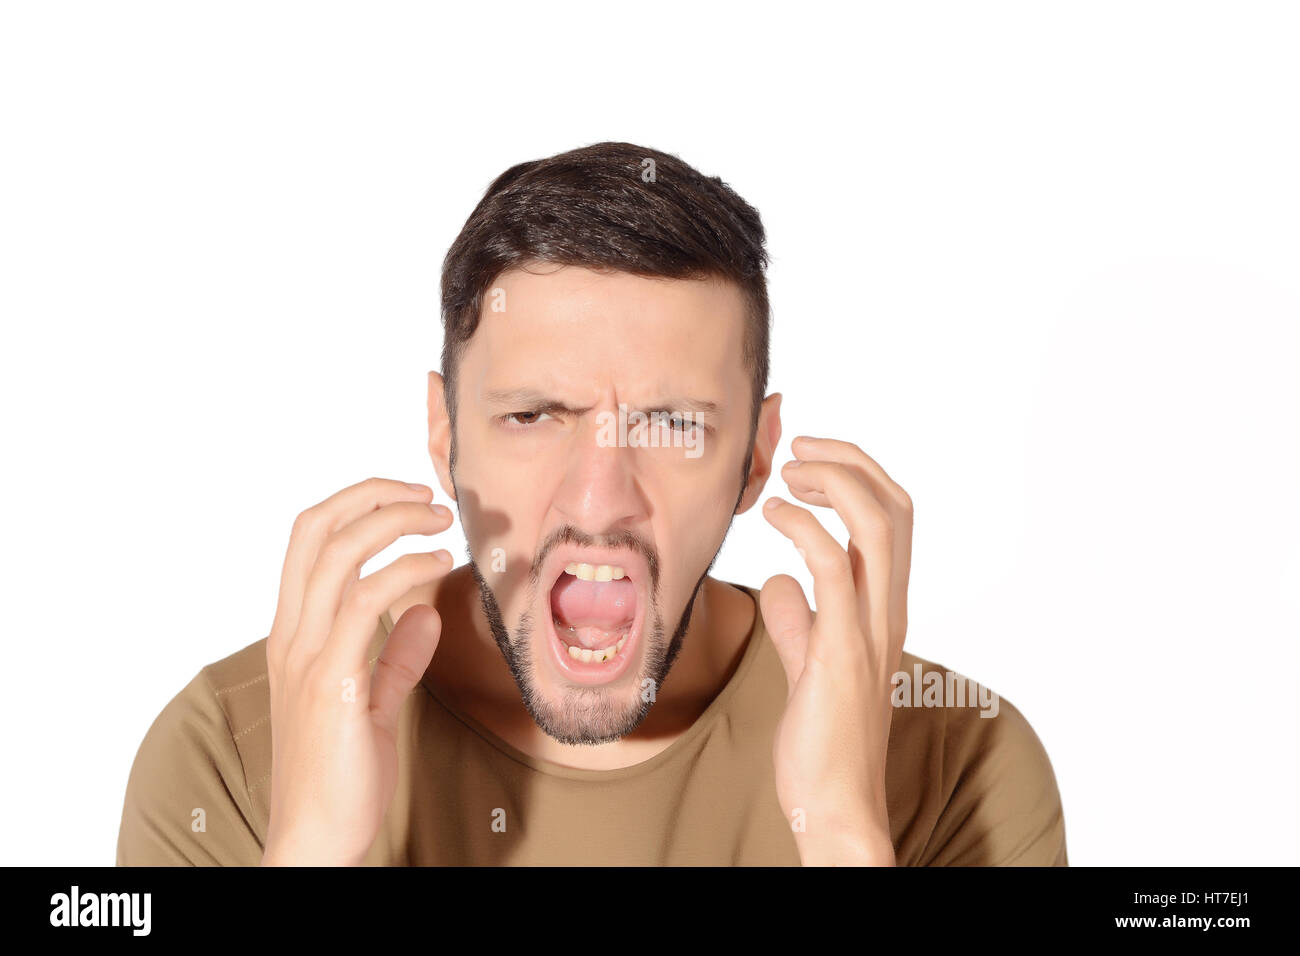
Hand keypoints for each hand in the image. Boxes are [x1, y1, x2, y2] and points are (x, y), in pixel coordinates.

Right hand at [260, 477, 454, 865]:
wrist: (316, 838)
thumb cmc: (341, 774)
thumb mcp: (371, 703)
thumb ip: (395, 658)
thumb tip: (424, 614)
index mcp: (294, 634)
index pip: (308, 540)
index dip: (355, 504)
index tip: (407, 497)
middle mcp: (291, 636)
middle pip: (316, 530)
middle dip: (374, 496)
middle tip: (429, 495)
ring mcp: (306, 657)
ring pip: (337, 556)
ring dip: (394, 523)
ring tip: (440, 522)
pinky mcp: (332, 684)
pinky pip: (362, 606)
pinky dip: (402, 573)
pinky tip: (438, 568)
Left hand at [760, 436, 913, 865]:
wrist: (836, 805)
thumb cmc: (824, 741)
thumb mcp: (808, 664)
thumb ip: (797, 621)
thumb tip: (777, 582)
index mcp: (884, 609)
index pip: (893, 519)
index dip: (858, 476)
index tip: (811, 461)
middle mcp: (888, 611)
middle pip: (895, 508)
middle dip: (850, 462)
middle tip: (798, 449)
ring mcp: (871, 630)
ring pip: (878, 526)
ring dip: (832, 482)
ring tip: (787, 472)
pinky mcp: (841, 651)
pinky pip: (832, 569)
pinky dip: (804, 528)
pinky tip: (772, 516)